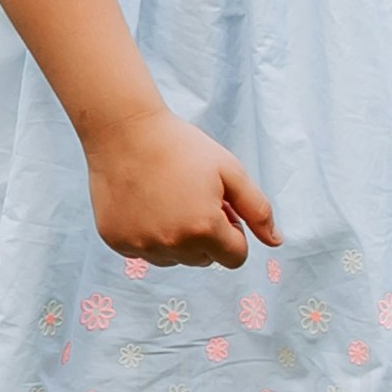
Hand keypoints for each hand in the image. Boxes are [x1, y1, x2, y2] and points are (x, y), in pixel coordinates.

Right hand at [81, 103, 278, 266]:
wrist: (125, 131)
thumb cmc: (182, 147)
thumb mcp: (230, 171)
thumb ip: (257, 210)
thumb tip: (275, 243)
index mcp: (204, 229)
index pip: (235, 258)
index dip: (233, 231)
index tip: (220, 207)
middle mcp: (172, 244)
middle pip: (204, 260)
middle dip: (205, 236)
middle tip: (192, 199)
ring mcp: (140, 246)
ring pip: (173, 259)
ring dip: (177, 239)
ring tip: (167, 201)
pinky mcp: (116, 241)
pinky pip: (144, 252)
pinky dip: (149, 235)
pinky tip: (144, 205)